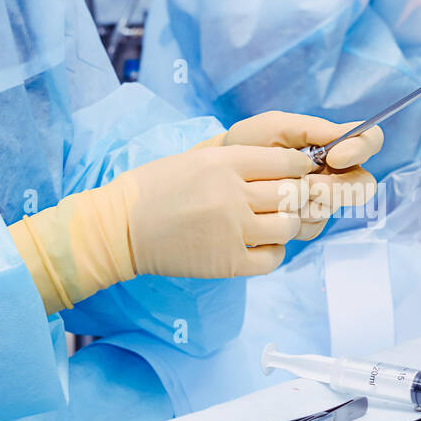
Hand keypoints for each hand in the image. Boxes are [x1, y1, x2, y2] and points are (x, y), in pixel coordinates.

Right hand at [124, 145, 315, 275]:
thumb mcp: (198, 158)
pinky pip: (273, 258)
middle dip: (297, 196)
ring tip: (272, 223)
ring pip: (288, 226)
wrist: (121, 227)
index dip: (299, 168)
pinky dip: (274, 252)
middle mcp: (232, 194)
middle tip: (290, 199)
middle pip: (292, 193)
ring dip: (286, 224)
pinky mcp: (228, 262)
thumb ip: (240, 160)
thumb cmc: (157, 188)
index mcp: (224, 163)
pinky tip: (261, 245)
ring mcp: (232, 230)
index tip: (296, 173)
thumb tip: (285, 163)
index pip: (286, 162)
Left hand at [221, 111, 382, 238]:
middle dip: (336, 188)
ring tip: (278, 194)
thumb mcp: (275, 127)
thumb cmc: (249, 144)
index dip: (361, 149)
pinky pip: (314, 226)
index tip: (333, 156)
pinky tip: (274, 210)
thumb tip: (344, 135)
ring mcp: (324, 201)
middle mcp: (336, 173)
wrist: (222, 175)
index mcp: (335, 144)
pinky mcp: (308, 223)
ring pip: (335, 207)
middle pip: (363, 184)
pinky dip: (294, 219)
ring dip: (308, 203)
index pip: (370, 141)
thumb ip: (311, 128)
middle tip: (307, 186)